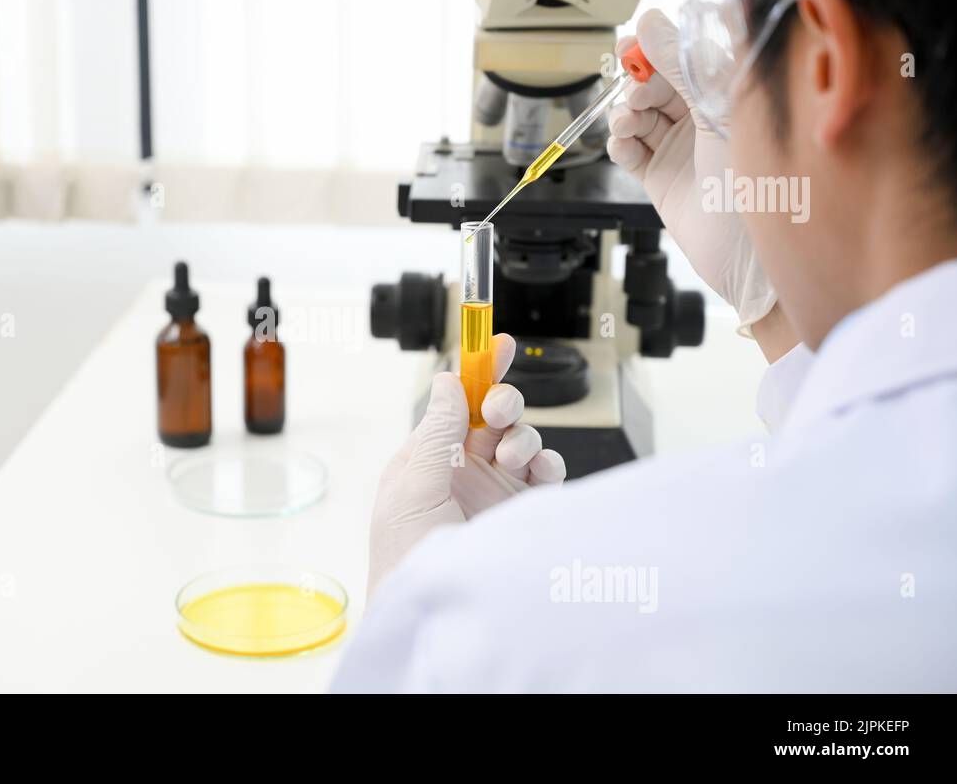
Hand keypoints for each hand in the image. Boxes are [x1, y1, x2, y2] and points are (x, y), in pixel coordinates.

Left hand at [368, 334, 564, 594]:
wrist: (435, 613)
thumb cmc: (407, 557)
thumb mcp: (412, 486)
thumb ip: (435, 432)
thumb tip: (445, 380)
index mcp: (427, 458)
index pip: (454, 404)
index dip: (477, 372)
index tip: (497, 343)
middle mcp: (463, 471)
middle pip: (494, 416)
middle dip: (503, 402)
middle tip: (498, 410)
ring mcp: (496, 492)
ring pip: (523, 441)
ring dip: (523, 438)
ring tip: (513, 457)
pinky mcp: (523, 513)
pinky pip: (546, 475)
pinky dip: (549, 465)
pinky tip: (537, 472)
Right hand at [606, 9, 776, 333]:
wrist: (744, 252)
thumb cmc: (752, 185)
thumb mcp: (716, 109)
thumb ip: (681, 63)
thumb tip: (652, 25)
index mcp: (726, 97)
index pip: (684, 59)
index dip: (657, 48)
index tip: (635, 41)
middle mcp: (703, 120)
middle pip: (655, 85)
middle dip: (639, 82)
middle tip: (637, 91)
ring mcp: (680, 148)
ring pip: (637, 114)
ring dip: (626, 112)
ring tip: (631, 122)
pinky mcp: (659, 177)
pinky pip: (627, 149)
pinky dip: (620, 142)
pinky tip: (626, 143)